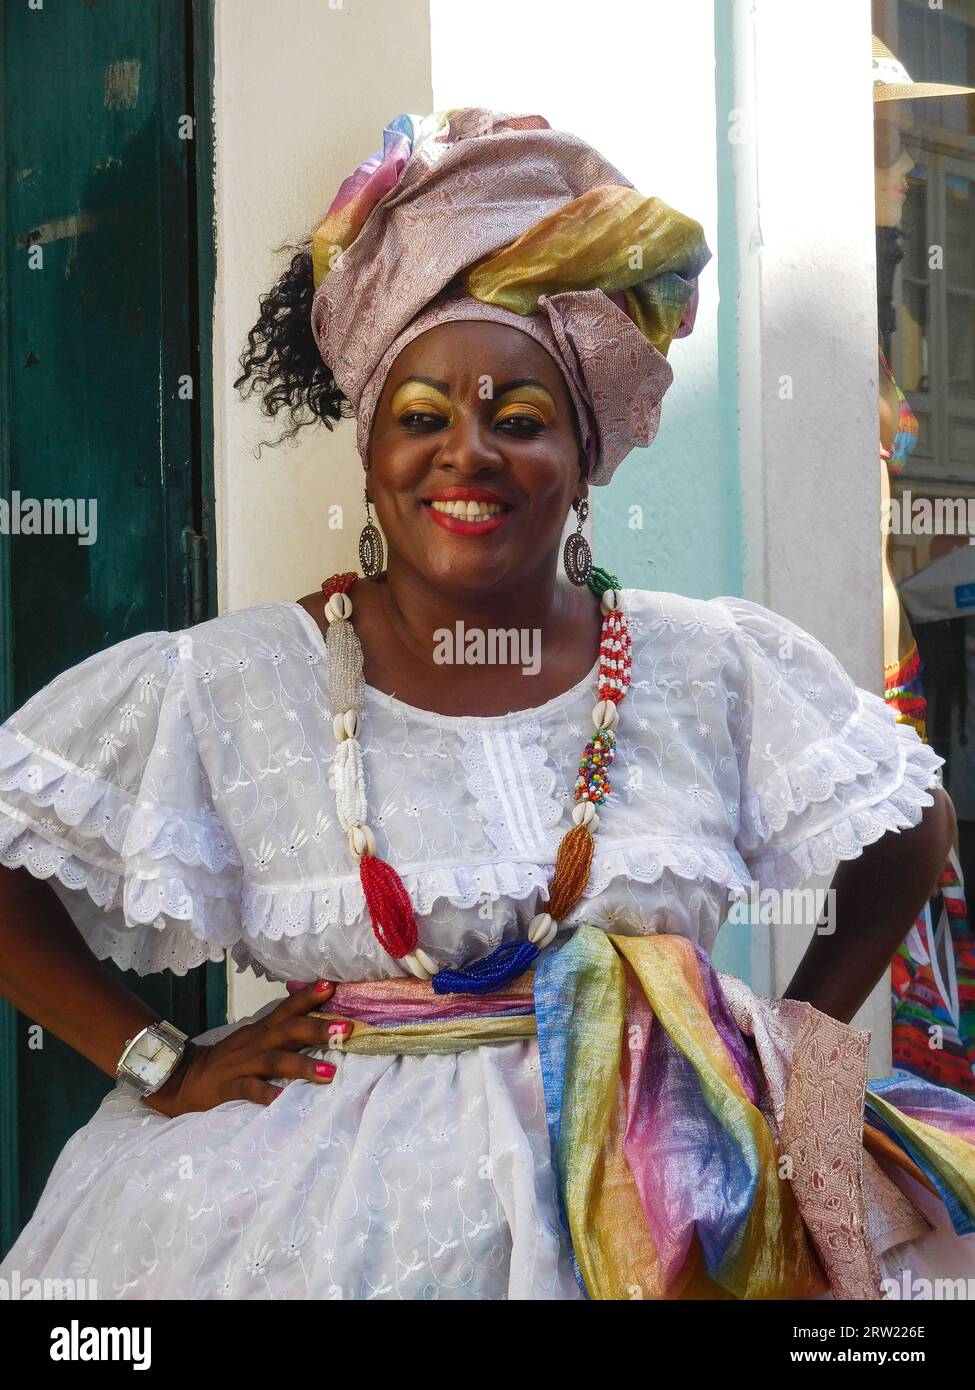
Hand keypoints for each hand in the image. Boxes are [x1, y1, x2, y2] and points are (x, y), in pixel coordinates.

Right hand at [145, 980, 352, 1117]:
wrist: (183, 1077)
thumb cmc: (228, 1060)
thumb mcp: (253, 1040)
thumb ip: (280, 1033)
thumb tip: (317, 1027)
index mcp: (262, 1030)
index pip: (288, 1008)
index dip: (309, 996)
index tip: (332, 985)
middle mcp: (255, 1043)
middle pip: (288, 1030)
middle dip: (318, 1029)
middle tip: (347, 1029)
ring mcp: (242, 1065)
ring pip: (275, 1061)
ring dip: (303, 1066)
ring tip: (329, 1073)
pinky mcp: (229, 1088)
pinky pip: (250, 1090)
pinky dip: (267, 1094)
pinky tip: (284, 1101)